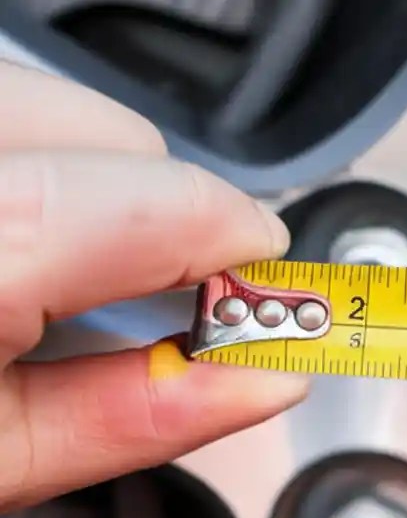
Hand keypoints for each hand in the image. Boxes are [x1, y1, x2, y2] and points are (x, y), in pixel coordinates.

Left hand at [0, 61, 308, 511]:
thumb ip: (131, 416)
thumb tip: (269, 378)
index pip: (157, 202)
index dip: (237, 243)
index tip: (264, 286)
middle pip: (110, 132)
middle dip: (151, 209)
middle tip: (137, 298)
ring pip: (54, 100)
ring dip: (82, 175)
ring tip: (43, 269)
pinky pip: (10, 109)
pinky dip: (30, 157)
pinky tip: (9, 234)